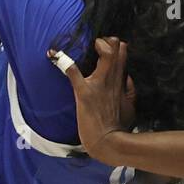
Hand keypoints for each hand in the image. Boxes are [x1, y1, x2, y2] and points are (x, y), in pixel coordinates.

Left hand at [50, 37, 135, 160]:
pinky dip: (62, 61)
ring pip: (105, 55)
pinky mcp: (83, 92)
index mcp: (120, 83)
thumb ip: (130, 91)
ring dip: (100, 45)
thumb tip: (128, 77)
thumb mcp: (130, 107)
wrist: (109, 142)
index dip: (117, 45)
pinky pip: (73, 72)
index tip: (108, 43)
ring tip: (94, 43)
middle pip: (116, 50)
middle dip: (108, 41)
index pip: (122, 55)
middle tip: (100, 42)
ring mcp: (98, 84)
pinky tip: (53, 53)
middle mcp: (111, 79)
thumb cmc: (118, 127)